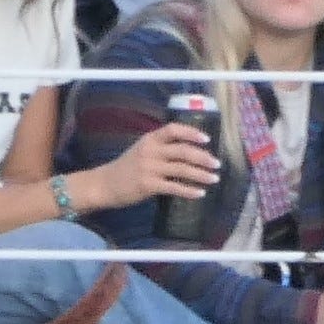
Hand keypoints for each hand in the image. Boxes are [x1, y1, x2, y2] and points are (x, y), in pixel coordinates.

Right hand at [105, 120, 219, 208]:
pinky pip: (174, 187)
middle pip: (183, 151)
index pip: (173, 129)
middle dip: (203, 157)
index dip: (191, 133)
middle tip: (217, 164)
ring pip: (182, 169)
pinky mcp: (148, 185)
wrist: (105, 184)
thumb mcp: (142, 150)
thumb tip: (188, 152)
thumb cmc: (127, 168)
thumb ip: (161, 148)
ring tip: (214, 179)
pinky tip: (200, 194)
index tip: (206, 139)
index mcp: (150, 139)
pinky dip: (189, 191)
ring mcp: (149, 168)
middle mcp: (150, 151)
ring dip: (201, 174)